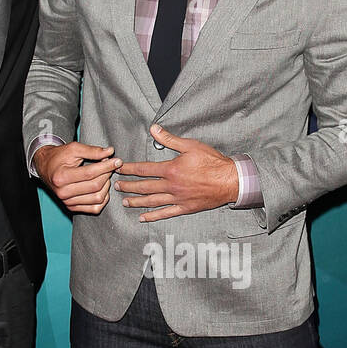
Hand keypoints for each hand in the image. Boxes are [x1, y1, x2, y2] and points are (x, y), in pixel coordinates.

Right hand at [34, 141, 120, 213]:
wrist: (46, 167)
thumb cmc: (59, 157)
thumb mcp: (73, 149)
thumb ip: (92, 150)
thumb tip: (110, 152)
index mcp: (61, 177)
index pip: (90, 173)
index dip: (106, 166)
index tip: (117, 161)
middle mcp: (63, 192)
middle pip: (95, 186)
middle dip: (107, 174)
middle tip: (110, 166)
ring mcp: (67, 202)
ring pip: (98, 198)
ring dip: (107, 186)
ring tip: (105, 175)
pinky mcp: (72, 207)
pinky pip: (95, 208)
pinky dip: (103, 199)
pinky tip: (102, 188)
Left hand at [115, 125, 238, 221]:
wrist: (230, 180)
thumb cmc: (213, 162)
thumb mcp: (191, 145)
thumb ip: (170, 139)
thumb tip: (154, 129)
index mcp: (171, 170)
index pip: (144, 169)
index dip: (129, 169)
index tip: (118, 169)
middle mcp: (171, 186)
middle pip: (144, 187)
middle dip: (129, 186)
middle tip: (116, 186)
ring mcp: (177, 199)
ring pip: (152, 201)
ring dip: (136, 201)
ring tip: (125, 201)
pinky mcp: (185, 208)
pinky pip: (165, 213)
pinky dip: (153, 216)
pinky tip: (143, 218)